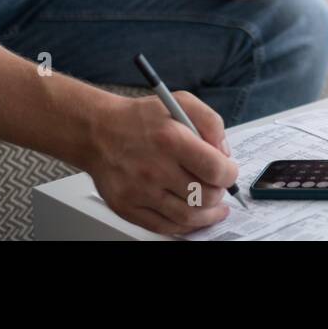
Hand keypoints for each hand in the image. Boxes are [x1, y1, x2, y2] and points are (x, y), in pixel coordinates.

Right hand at [85, 92, 239, 235]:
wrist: (98, 132)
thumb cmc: (139, 119)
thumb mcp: (180, 102)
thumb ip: (211, 122)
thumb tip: (224, 152)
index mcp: (171, 139)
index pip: (215, 169)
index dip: (229, 174)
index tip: (228, 172)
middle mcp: (155, 168)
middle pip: (204, 196)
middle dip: (219, 193)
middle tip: (218, 188)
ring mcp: (140, 191)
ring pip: (187, 216)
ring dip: (207, 215)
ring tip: (212, 207)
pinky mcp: (128, 207)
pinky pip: (164, 226)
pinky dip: (183, 226)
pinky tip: (191, 216)